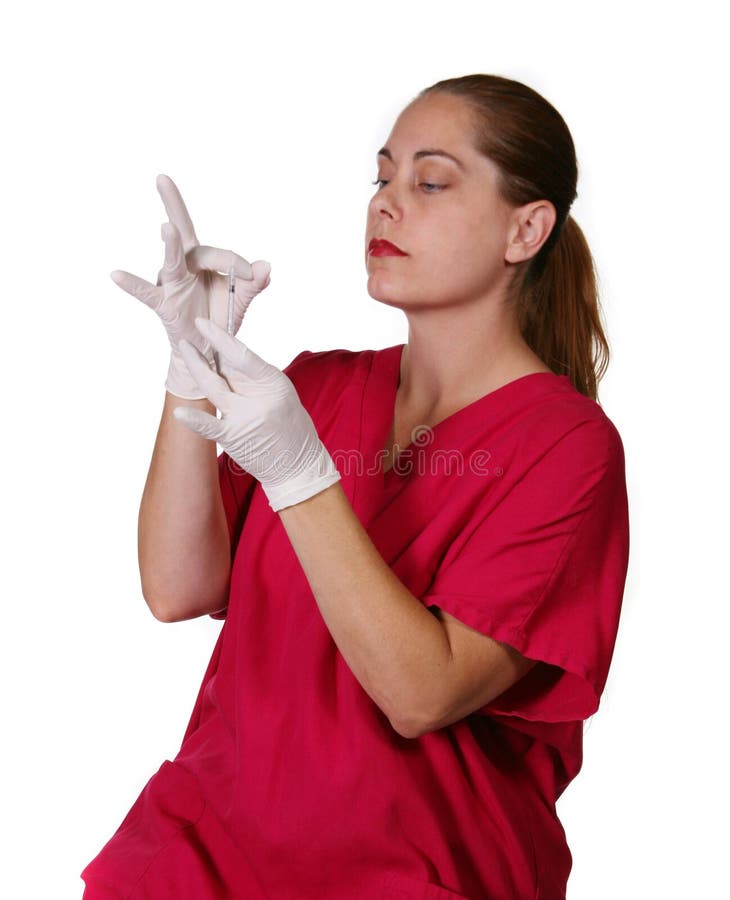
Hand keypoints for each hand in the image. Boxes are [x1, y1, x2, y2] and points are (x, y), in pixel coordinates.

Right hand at [110, 174, 270, 398]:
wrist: (209, 349)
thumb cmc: (219, 318)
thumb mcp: (240, 300)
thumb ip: (253, 284)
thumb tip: (266, 267)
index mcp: (203, 261)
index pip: (220, 253)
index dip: (238, 263)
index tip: (253, 275)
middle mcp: (184, 266)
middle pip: (182, 234)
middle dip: (173, 205)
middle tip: (163, 178)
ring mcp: (172, 284)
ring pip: (172, 261)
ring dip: (170, 245)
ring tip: (167, 227)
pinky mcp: (164, 304)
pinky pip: (145, 293)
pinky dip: (131, 284)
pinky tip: (116, 275)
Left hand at [172, 318, 340, 510]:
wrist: (298, 465)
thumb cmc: (290, 426)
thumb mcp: (281, 393)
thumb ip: (253, 377)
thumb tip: (223, 356)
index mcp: (274, 383)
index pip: (241, 355)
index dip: (219, 337)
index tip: (203, 324)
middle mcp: (259, 399)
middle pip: (224, 369)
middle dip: (202, 352)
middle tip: (187, 337)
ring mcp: (245, 419)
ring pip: (213, 388)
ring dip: (196, 367)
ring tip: (185, 350)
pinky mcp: (233, 438)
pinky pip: (210, 426)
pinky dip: (195, 419)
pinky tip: (180, 412)